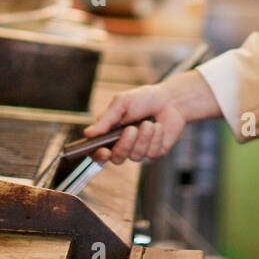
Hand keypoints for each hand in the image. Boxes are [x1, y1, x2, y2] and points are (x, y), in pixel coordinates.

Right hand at [83, 70, 219, 164]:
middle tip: (131, 129)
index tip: (103, 150)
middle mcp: (122, 146)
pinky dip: (155, 138)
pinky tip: (158, 127)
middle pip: (117, 158)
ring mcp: (139, 151)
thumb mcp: (122, 102)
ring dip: (143, 138)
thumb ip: (106, 118)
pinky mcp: (154, 153)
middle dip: (124, 145)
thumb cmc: (143, 99)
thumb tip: (87, 133)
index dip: (98, 156)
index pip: (97, 153)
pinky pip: (151, 153)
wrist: (170, 99)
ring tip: (148, 123)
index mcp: (109, 135)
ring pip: (135, 156)